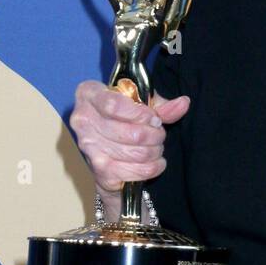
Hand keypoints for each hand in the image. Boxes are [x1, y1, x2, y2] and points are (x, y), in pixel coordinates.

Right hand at [69, 80, 189, 192]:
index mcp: (89, 94)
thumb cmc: (124, 122)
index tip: (154, 118)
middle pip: (130, 132)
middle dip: (154, 135)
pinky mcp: (100, 170)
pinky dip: (153, 167)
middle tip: (159, 135)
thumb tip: (183, 103)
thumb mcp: (142, 106)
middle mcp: (82, 120)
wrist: (109, 155)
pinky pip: (137, 170)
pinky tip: (154, 162)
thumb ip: (161, 105)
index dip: (141, 114)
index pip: (114, 105)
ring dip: (155, 151)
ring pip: (136, 152)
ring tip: (157, 148)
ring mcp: (89, 147)